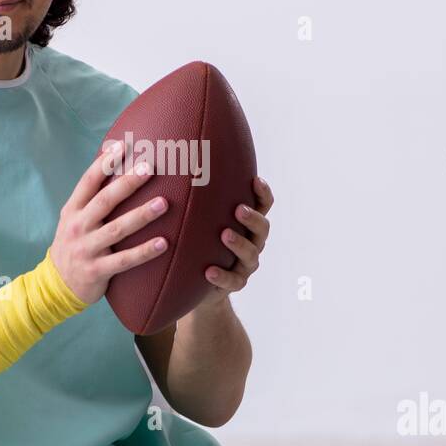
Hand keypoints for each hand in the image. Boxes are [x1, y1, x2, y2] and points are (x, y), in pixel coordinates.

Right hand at [49, 140, 167, 304]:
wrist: (57, 285)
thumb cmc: (75, 244)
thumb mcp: (74, 219)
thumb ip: (92, 199)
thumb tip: (119, 169)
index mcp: (73, 210)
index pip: (88, 182)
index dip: (105, 163)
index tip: (124, 146)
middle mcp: (78, 227)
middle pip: (105, 201)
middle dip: (127, 183)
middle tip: (149, 168)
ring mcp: (87, 249)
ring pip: (117, 229)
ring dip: (141, 215)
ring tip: (163, 203)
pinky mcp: (97, 270)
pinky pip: (124, 260)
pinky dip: (144, 252)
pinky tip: (163, 243)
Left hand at [202, 175, 272, 302]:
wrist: (200, 285)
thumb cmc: (201, 242)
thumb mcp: (203, 221)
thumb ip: (201, 199)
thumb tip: (181, 160)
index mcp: (249, 224)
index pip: (263, 205)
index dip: (263, 193)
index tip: (255, 180)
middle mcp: (253, 242)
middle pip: (262, 228)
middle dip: (252, 217)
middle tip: (237, 209)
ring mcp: (246, 265)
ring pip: (251, 254)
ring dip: (239, 243)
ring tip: (224, 235)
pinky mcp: (235, 284)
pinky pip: (233, 281)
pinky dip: (222, 276)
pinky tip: (208, 271)